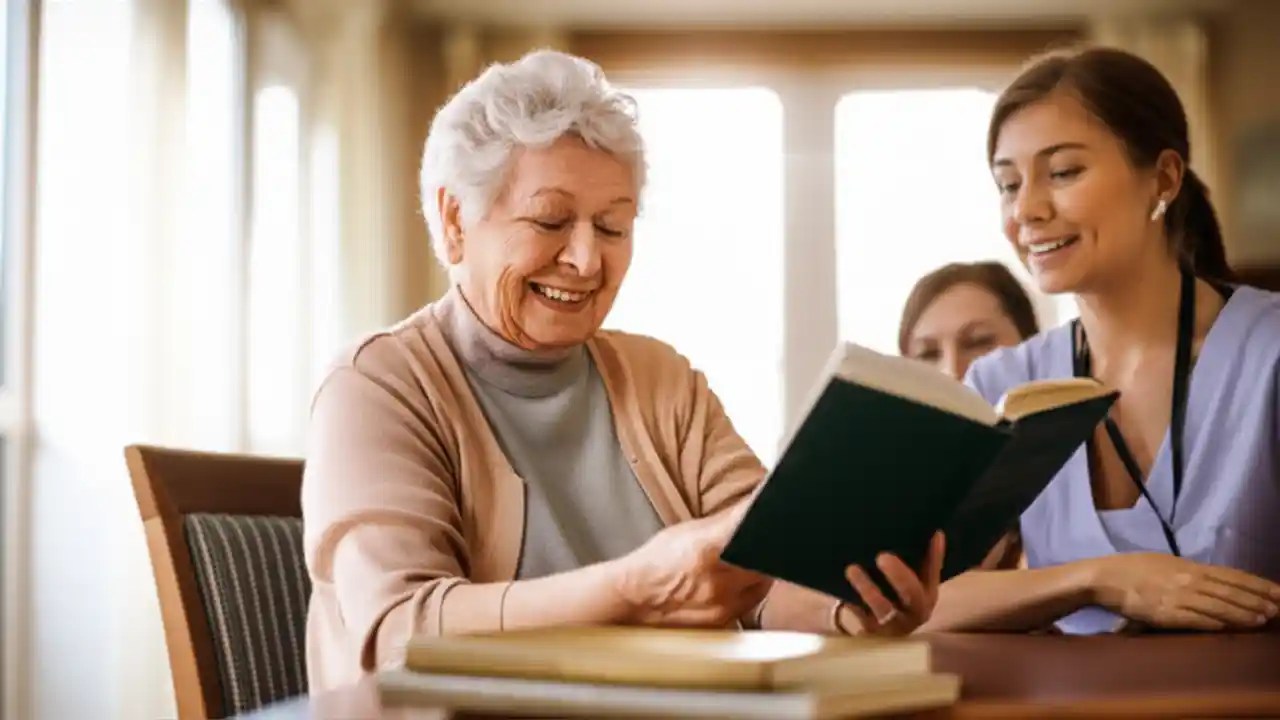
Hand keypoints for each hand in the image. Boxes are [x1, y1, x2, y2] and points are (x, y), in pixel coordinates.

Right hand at [610, 509, 771, 627]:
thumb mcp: (688, 531)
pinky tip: (734, 584)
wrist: (635, 600)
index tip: (771, 512)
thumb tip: (754, 505)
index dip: (766, 518)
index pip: (751, 529)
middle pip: (765, 558)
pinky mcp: (724, 623)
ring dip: (760, 570)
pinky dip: (749, 591)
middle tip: (758, 540)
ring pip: (763, 583)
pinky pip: (751, 603)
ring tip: (741, 563)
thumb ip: (725, 520)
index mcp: (707, 550)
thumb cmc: (657, 563)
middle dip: (765, 548)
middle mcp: (718, 581)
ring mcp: (723, 606)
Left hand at [838, 532, 944, 635]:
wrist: (879, 632)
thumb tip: (934, 532)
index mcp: (927, 594)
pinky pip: (861, 616)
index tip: (933, 534)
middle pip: (912, 594)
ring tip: (852, 569)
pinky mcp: (872, 631)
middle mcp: (916, 611)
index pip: (934, 572)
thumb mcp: (910, 581)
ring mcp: (894, 624)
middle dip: (899, 575)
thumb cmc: (895, 597)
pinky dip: (852, 602)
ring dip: (868, 588)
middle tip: (882, 556)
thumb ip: (919, 561)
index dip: (935, 555)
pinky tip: (842, 588)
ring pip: (883, 608)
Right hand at [1091, 553, 1279, 630]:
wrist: (1103, 577)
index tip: (1277, 591)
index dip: (1256, 584)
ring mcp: (1176, 596)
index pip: (1231, 575)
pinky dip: (1214, 623)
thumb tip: (1210, 579)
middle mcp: (1187, 579)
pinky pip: (1194, 619)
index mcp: (1188, 566)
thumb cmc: (1131, 569)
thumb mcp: (1164, 563)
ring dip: (1242, 613)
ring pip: (1217, 605)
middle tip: (1278, 608)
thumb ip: (1187, 571)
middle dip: (1256, 600)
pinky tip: (1230, 627)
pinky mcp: (1164, 613)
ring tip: (1263, 619)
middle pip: (1229, 590)